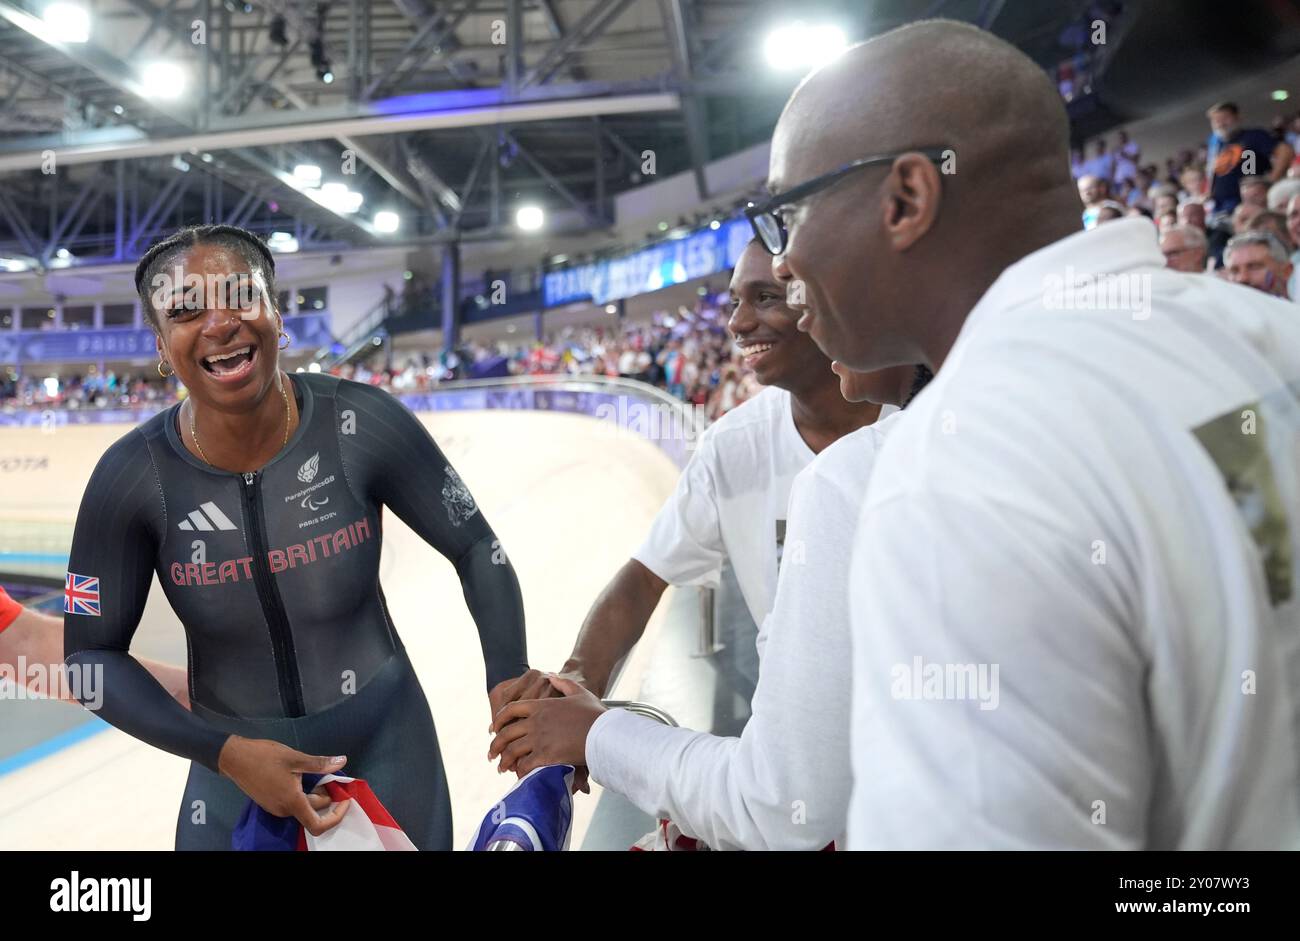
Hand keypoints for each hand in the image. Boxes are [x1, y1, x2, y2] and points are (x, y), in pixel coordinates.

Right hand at [217, 737, 351, 836]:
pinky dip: (303, 793)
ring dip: (314, 794)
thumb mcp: (295, 758)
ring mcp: (276, 808)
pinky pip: (293, 803)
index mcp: (292, 802)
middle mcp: (284, 810)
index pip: (318, 824)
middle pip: (313, 811)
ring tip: (316, 772)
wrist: (234, 758)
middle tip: (330, 774)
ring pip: (303, 807)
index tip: (345, 799)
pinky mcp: (270, 803)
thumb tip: (342, 761)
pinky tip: (302, 776)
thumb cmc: (264, 757)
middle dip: (326, 796)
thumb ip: (320, 764)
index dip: (336, 816)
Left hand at [488, 676, 606, 776]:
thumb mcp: (579, 692)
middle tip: (491, 753)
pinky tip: (520, 774)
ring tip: (502, 767)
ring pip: (512, 750)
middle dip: (496, 744)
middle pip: (506, 732)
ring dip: (505, 760)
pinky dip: (520, 771)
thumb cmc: (594, 713)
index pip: (510, 709)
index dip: (498, 719)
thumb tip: (552, 677)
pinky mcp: (546, 755)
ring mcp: (539, 738)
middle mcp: (536, 721)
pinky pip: (525, 764)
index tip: (493, 728)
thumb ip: (563, 683)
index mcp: (541, 704)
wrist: (605, 732)